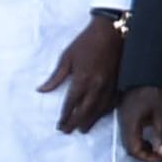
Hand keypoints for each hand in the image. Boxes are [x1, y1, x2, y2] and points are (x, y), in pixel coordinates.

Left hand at [45, 12, 125, 139]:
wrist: (112, 31)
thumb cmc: (87, 42)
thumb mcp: (67, 57)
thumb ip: (56, 77)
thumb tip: (42, 90)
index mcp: (82, 79)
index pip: (71, 103)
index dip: (64, 116)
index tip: (59, 124)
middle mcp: (97, 85)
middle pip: (85, 111)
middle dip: (75, 122)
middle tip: (68, 131)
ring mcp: (110, 85)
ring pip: (100, 109)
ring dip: (91, 121)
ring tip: (83, 129)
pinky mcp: (119, 82)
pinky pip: (113, 102)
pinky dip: (106, 111)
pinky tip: (101, 115)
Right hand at [119, 84, 161, 161]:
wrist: (148, 70)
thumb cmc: (156, 90)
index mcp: (131, 123)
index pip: (135, 149)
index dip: (149, 158)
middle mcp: (124, 122)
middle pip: (130, 147)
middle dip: (146, 155)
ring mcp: (123, 117)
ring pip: (130, 140)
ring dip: (143, 148)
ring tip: (158, 149)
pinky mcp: (126, 113)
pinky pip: (131, 132)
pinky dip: (141, 139)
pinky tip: (151, 138)